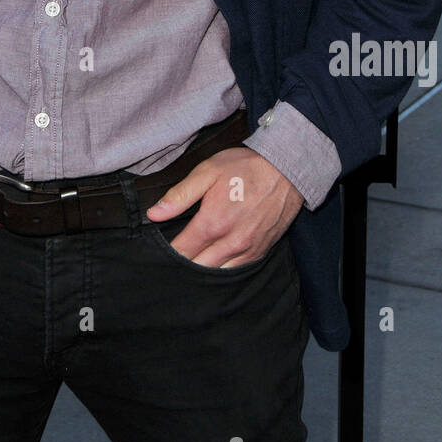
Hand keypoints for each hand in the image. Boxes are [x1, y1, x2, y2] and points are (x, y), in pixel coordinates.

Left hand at [145, 147, 303, 267]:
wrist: (287, 170)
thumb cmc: (245, 167)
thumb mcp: (207, 171)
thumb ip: (179, 195)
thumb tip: (154, 215)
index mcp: (213, 222)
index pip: (181, 251)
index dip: (168, 252)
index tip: (160, 249)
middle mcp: (230, 242)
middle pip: (197, 268)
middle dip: (183, 264)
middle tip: (174, 256)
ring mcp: (247, 250)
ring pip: (217, 274)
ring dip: (203, 269)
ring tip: (194, 259)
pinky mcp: (260, 252)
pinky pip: (237, 272)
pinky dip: (223, 269)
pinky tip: (216, 261)